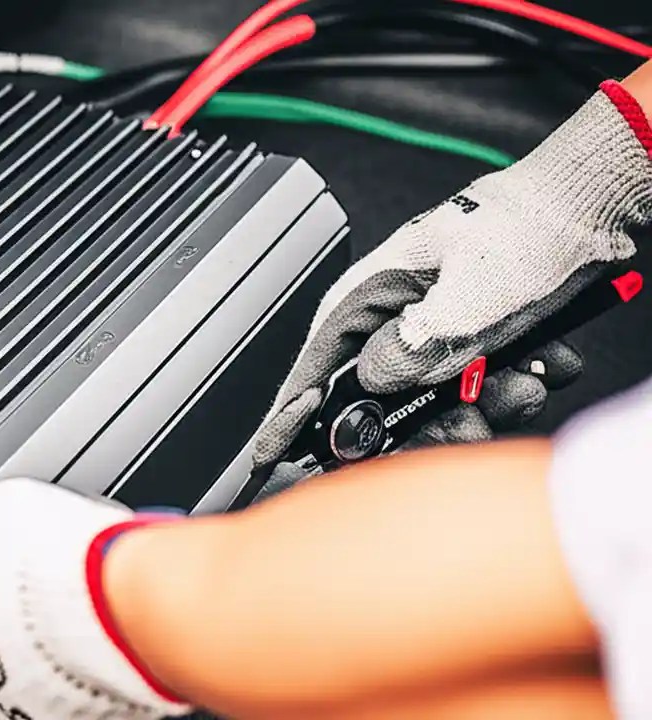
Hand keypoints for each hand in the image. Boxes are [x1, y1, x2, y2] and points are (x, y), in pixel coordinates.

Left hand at [0, 479, 189, 719]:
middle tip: (19, 599)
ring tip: (56, 616)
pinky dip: (60, 669)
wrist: (115, 600)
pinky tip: (80, 639)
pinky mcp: (54, 712)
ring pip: (6, 674)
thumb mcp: (8, 504)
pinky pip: (48, 691)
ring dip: (23, 651)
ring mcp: (10, 696)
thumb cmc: (59, 556)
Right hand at [253, 84, 650, 487]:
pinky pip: (480, 396)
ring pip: (439, 407)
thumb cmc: (525, 227)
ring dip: (492, 403)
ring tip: (529, 374)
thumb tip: (374, 383)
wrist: (589, 208)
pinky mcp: (470, 348)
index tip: (281, 458)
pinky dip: (518, 387)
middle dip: (437, 420)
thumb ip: (417, 347)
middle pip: (383, 406)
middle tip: (475, 419)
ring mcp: (430, 337)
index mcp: (367, 299)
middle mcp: (391, 322)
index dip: (295, 420)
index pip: (313, 372)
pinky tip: (543, 360)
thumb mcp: (470, 295)